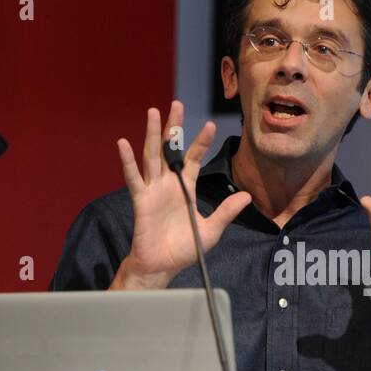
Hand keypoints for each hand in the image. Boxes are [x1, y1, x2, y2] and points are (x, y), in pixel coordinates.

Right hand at [112, 101, 250, 288]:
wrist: (163, 266)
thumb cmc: (184, 249)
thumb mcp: (211, 230)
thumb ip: (226, 212)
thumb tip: (247, 196)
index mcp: (186, 187)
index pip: (194, 158)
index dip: (201, 142)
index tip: (211, 125)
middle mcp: (169, 183)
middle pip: (171, 149)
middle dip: (174, 127)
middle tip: (177, 104)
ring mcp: (153, 189)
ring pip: (152, 156)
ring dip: (152, 134)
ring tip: (153, 112)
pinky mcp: (141, 200)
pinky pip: (133, 178)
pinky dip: (127, 161)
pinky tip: (123, 143)